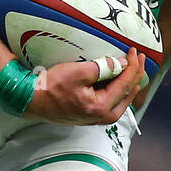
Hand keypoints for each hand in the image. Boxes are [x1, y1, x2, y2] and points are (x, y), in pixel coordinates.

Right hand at [23, 49, 144, 124]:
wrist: (31, 100)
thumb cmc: (51, 87)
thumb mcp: (78, 72)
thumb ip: (103, 68)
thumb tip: (120, 64)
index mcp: (101, 107)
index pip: (125, 83)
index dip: (131, 65)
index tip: (133, 51)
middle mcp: (100, 117)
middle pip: (127, 95)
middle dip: (135, 75)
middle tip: (139, 59)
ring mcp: (94, 119)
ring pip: (121, 103)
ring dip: (128, 85)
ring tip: (133, 71)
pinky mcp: (88, 116)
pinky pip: (111, 105)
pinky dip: (118, 93)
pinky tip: (118, 85)